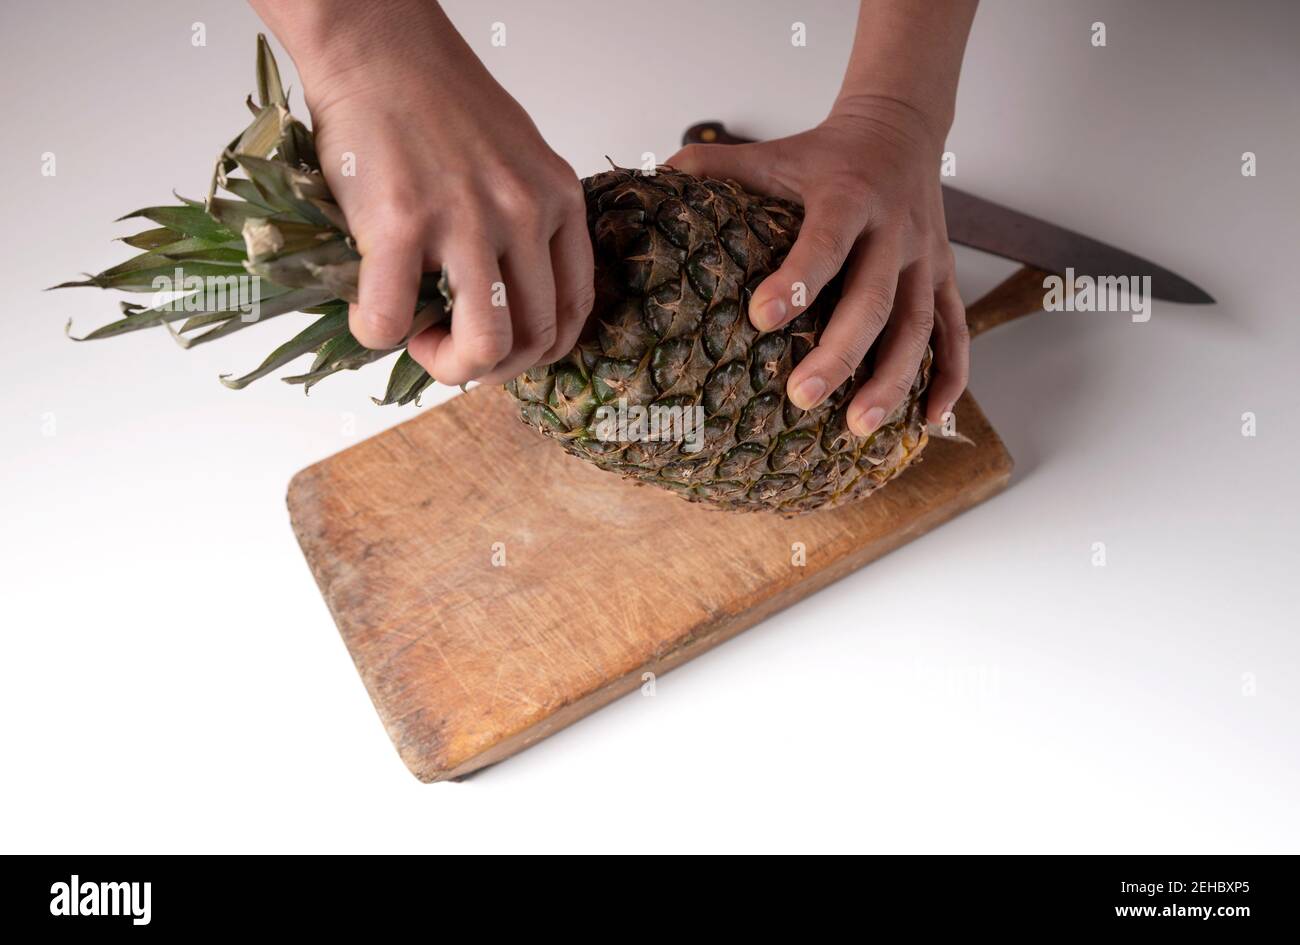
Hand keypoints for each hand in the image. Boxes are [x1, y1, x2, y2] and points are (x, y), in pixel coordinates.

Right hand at [288, 6, 592, 384]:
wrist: (378, 44)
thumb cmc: (436, 97)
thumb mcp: (514, 157)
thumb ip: (521, 219)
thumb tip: (501, 292)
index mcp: (557, 200)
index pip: (574, 308)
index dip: (536, 348)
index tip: (500, 344)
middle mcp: (524, 213)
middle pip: (536, 339)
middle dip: (493, 367)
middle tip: (450, 347)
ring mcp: (467, 220)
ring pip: (485, 346)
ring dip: (448, 367)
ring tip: (416, 339)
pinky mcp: (402, 223)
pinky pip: (392, 321)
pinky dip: (376, 335)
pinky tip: (365, 313)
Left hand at [667, 99, 967, 433]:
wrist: (902, 127)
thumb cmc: (824, 152)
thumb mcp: (771, 151)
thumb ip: (711, 166)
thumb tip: (645, 179)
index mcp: (847, 196)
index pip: (827, 239)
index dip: (799, 278)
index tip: (761, 317)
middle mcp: (894, 229)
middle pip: (875, 298)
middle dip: (842, 351)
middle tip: (802, 397)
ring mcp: (926, 257)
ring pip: (920, 325)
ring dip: (894, 379)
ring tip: (858, 427)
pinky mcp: (944, 275)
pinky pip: (956, 331)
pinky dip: (949, 377)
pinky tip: (930, 420)